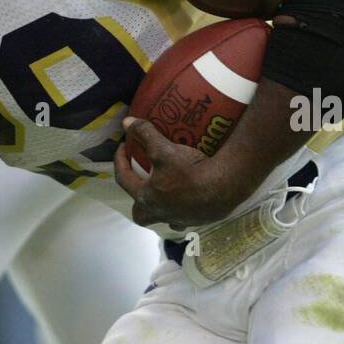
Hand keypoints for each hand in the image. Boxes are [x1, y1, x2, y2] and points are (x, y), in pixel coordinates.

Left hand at [113, 117, 242, 227]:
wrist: (224, 186)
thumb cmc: (190, 170)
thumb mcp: (164, 149)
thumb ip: (145, 134)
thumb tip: (127, 122)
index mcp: (147, 197)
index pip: (124, 179)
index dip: (120, 161)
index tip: (124, 147)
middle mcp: (160, 212)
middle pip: (140, 214)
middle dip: (138, 201)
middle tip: (144, 185)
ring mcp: (178, 219)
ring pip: (162, 219)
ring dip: (161, 209)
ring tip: (167, 195)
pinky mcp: (197, 221)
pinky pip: (184, 220)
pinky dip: (183, 213)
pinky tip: (189, 203)